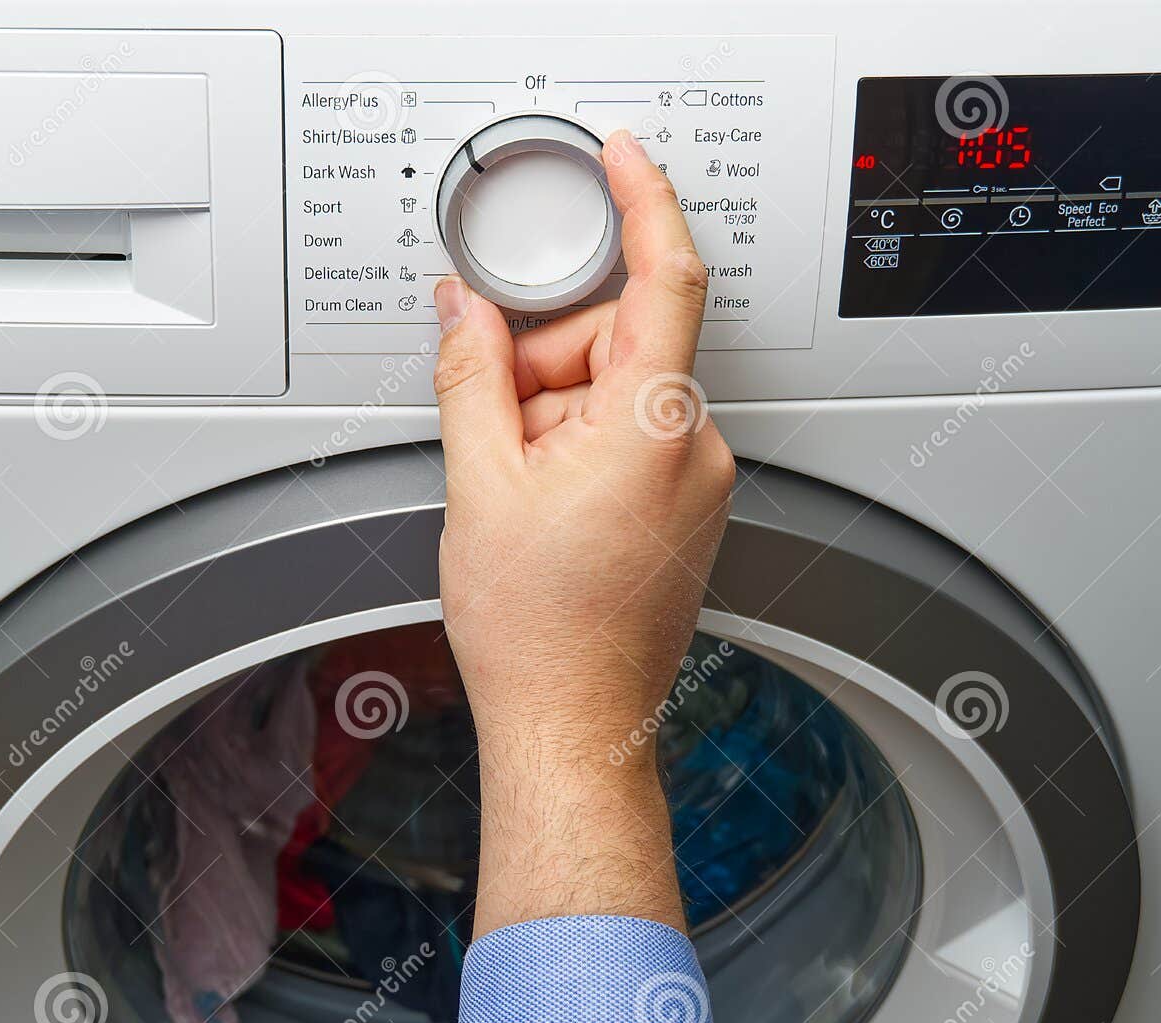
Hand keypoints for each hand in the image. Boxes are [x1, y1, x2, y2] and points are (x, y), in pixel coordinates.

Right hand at [433, 130, 734, 933]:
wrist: (573, 721)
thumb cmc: (539, 632)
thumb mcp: (479, 484)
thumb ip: (472, 376)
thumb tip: (463, 311)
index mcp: (654, 430)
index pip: (667, 279)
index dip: (644, 204)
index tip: (623, 162)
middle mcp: (695, 449)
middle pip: (618, 342)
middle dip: (546, 366)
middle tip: (496, 431)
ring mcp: (697, 482)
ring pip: (619, 392)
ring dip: (556, 415)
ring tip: (516, 492)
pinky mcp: (687, 506)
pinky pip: (633, 435)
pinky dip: (580, 444)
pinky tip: (543, 503)